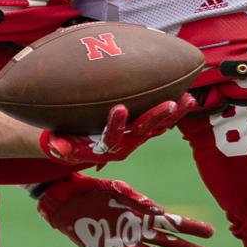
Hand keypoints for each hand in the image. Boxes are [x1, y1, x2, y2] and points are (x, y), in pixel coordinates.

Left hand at [35, 172, 215, 246]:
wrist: (65, 196)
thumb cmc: (93, 189)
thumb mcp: (117, 188)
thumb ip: (138, 199)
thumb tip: (159, 210)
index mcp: (140, 212)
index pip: (171, 222)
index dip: (190, 227)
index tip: (209, 233)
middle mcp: (134, 228)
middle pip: (165, 241)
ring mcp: (120, 240)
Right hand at [41, 96, 194, 168]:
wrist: (82, 149)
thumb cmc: (67, 143)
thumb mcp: (59, 146)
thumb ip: (58, 145)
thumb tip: (57, 148)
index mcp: (106, 148)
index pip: (112, 137)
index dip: (115, 125)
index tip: (120, 109)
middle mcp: (126, 144)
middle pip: (142, 130)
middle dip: (156, 116)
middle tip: (170, 104)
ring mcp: (137, 137)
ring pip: (158, 126)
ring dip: (174, 113)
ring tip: (188, 99)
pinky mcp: (144, 131)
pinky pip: (162, 122)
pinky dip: (175, 111)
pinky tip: (188, 97)